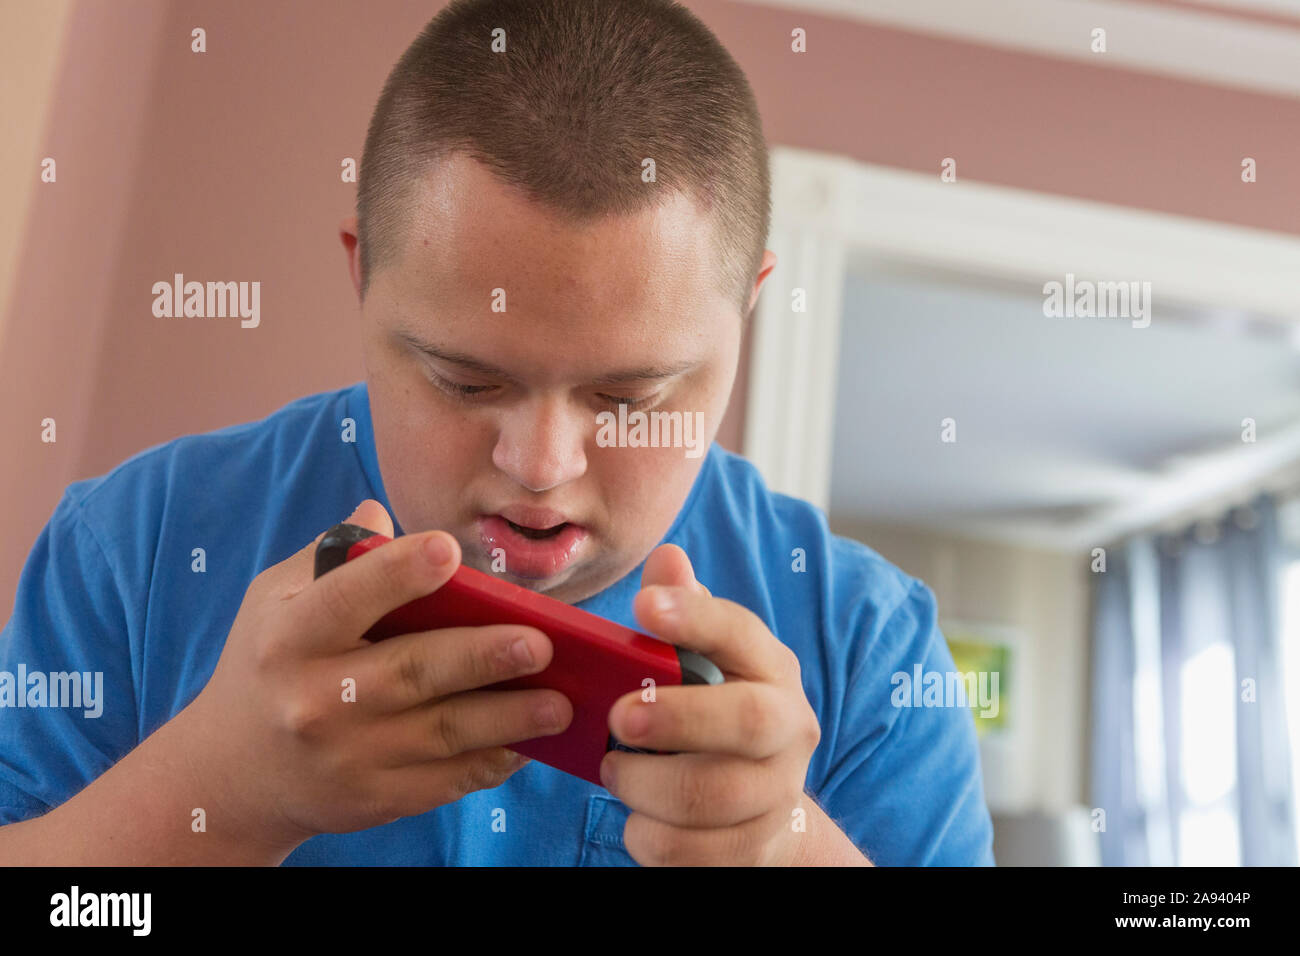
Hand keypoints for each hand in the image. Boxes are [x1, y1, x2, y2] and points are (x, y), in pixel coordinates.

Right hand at [182, 499, 572, 854]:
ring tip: (559, 702)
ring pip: (442, 733)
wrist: (231, 773)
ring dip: (509, 717)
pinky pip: (444, 780)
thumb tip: (380, 515)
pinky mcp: (372, 799)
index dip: (397, 573)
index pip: (346, 599)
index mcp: (290, 637)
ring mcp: (346, 756)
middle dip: (481, 657)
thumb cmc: (267, 665)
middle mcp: (315, 699)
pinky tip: (529, 741)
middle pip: (411, 672)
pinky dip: (491, 761)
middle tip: (540, 643)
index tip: (448, 550)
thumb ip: (333, 557)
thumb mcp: (275, 601)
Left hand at [600, 544, 821, 864]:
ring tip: (613, 770)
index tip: (641, 605)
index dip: (694, 616)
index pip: (741, 631)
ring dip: (645, 784)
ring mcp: (778, 792)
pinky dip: (649, 836)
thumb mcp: (705, 661)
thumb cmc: (716, 714)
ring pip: (712, 795)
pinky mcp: (756, 846)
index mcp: (770, 668)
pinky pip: (691, 850)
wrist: (763, 810)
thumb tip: (667, 558)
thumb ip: (683, 610)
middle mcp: (789, 727)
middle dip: (677, 717)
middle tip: (617, 717)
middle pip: (748, 721)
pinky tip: (636, 816)